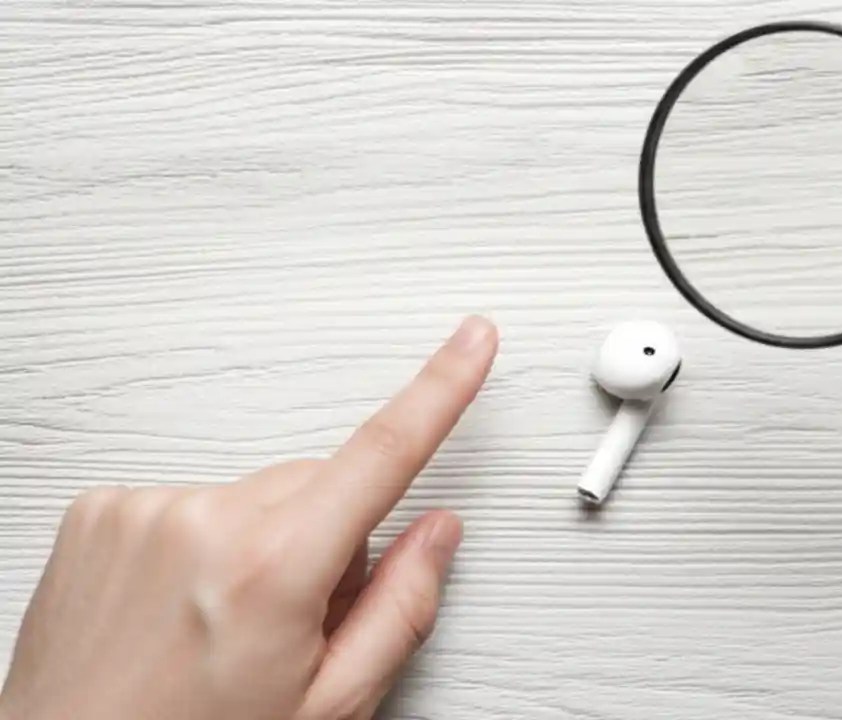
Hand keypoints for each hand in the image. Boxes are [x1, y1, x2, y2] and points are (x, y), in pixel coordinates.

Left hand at [0, 316, 499, 719]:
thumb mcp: (328, 708)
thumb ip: (400, 610)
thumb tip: (437, 533)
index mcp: (272, 571)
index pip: (383, 455)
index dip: (441, 389)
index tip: (472, 340)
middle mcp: (204, 523)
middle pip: (317, 485)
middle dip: (329, 538)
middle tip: (298, 621)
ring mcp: (143, 512)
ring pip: (256, 494)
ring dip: (262, 542)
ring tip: (224, 625)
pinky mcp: (101, 512)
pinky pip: (192, 502)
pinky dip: (201, 543)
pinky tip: (179, 608)